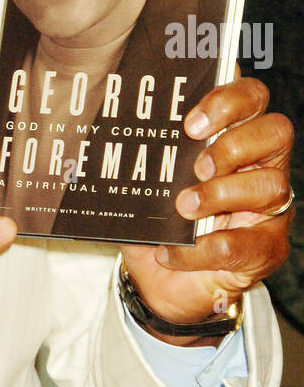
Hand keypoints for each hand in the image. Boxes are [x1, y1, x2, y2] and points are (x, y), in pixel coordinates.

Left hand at [121, 72, 292, 342]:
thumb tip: (111, 133)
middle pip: (275, 132)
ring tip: (184, 208)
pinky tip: (170, 252)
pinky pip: (244, 244)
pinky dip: (201, 250)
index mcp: (235, 138)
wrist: (160, 287)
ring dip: (221, 194)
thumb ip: (145, 158)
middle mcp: (261, 167)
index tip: (190, 123)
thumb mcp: (145, 186)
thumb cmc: (157, 225)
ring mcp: (269, 209)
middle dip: (233, 146)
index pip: (252, 98)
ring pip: (271, 186)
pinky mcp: (266, 250)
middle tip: (197, 167)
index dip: (230, 99)